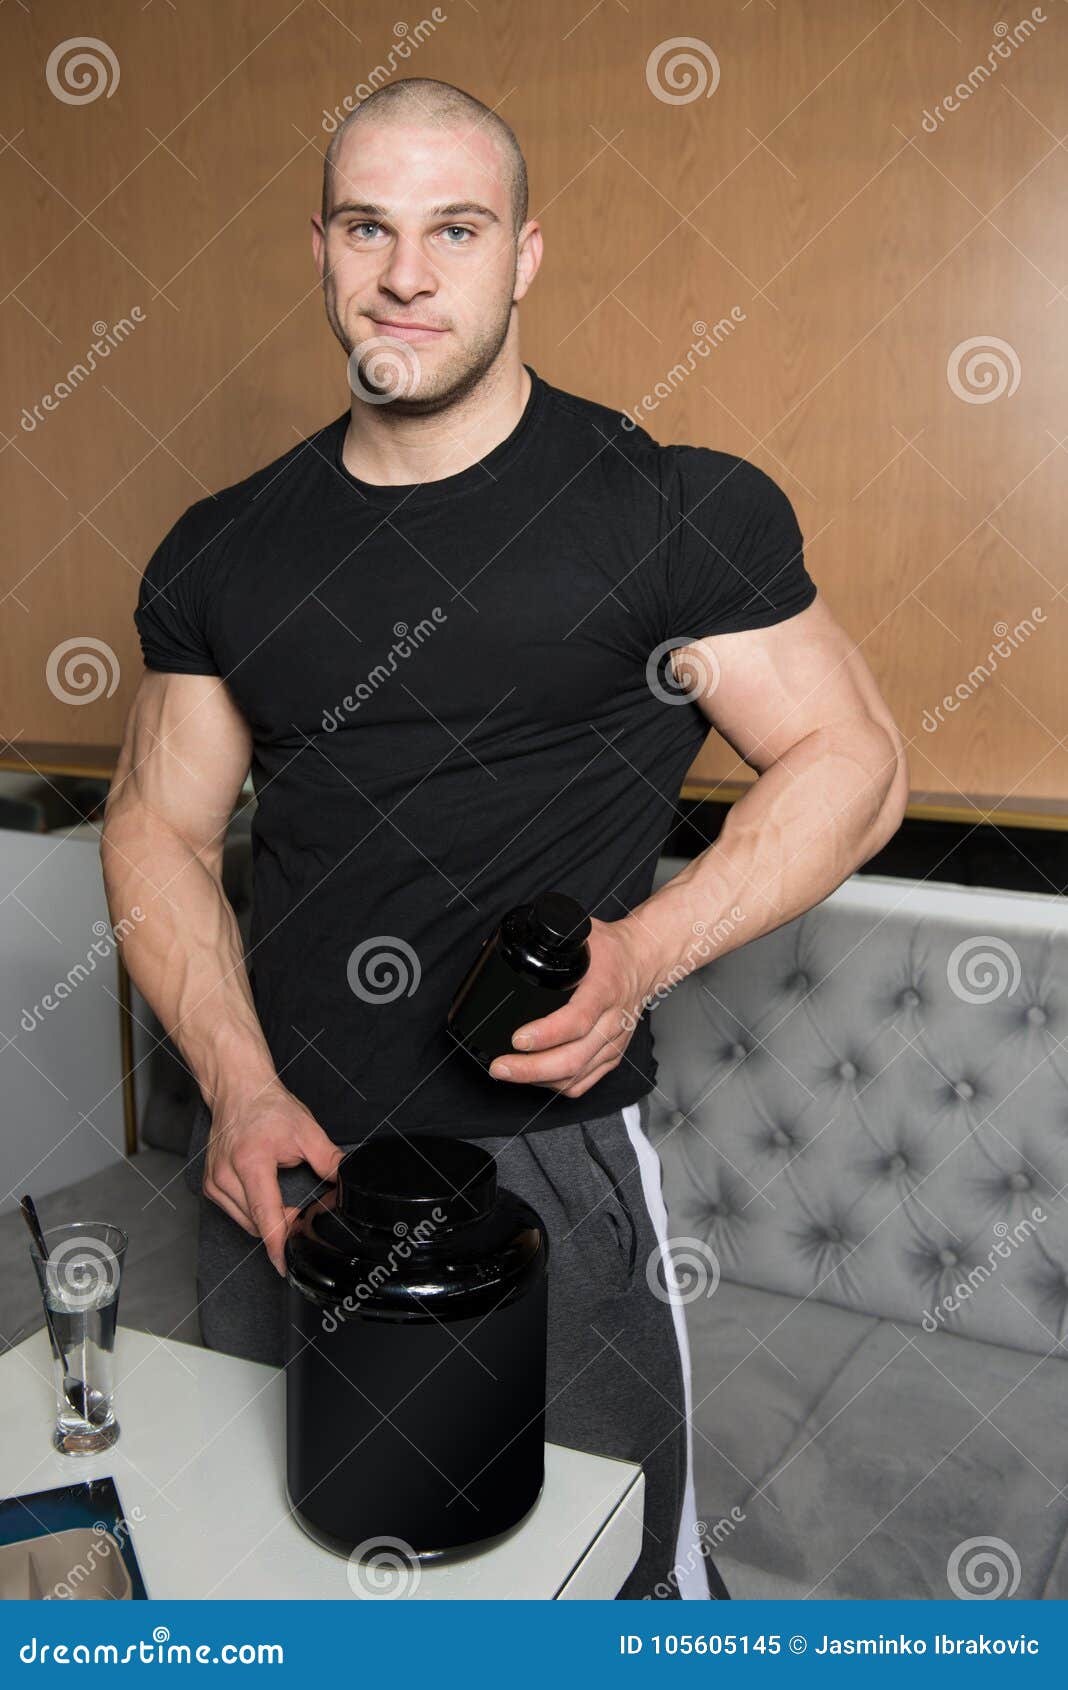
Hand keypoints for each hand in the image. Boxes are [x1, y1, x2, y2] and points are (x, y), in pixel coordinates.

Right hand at [202, 1082, 343, 1274]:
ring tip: (285, 1199)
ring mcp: (215, 1181)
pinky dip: (254, 1211)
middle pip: (258, 1222)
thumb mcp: (306, 1131)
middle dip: (283, 1225)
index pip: (265, 1213)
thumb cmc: (268, 1107)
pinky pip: (236, 1213)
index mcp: (251, 1161)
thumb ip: (329, 1160)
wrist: (238, 1091)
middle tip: (303, 1210)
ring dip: (268, 1219)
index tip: (284, 1265)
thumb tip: (347, 1182)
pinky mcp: (210, 1185)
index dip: (277, 1243)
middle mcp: (227, 1174)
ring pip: (247, 1222)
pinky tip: (266, 1195)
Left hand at [487, 915, 657, 1098]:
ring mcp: (613, 1043)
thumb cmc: (612, 950)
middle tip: (500, 1066)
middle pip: (572, 1059)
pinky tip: (535, 1077)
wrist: (644, 963)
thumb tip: (504, 945)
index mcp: (604, 990)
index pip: (577, 1020)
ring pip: (575, 1076)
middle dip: (530, 1068)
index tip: (518, 1039)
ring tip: (508, 1072)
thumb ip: (549, 941)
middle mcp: (611, 1022)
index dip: (546, 1034)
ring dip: (538, 1080)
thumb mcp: (582, 935)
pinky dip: (555, 1085)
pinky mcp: (612, 1057)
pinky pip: (583, 1083)